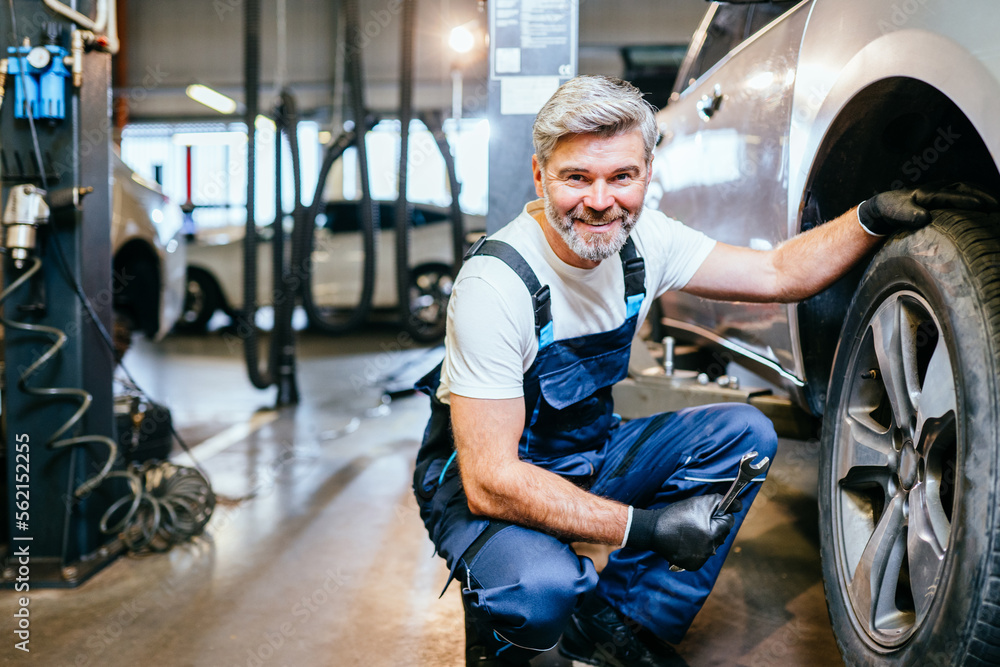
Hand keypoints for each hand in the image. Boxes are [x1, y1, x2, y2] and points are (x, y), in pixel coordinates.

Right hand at [625, 494, 735, 570]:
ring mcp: (701, 560)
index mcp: (712, 534)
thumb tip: (739, 506)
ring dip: (706, 538)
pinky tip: (687, 542)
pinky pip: (703, 555)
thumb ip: (722, 502)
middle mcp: (709, 550)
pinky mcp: (692, 566)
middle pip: (722, 535)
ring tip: (690, 531)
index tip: (705, 513)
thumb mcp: (700, 502)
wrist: (654, 530)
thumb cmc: (677, 514)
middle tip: (696, 521)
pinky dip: (698, 548)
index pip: (728, 522)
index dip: (718, 515)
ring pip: (713, 545)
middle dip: (714, 527)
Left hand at [858, 182, 998, 235]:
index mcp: (927, 192)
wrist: (885, 204)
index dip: (966, 200)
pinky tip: (988, 205)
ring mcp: (942, 189)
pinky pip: (964, 192)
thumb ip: (908, 215)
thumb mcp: (895, 212)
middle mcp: (937, 187)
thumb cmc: (891, 209)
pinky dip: (977, 195)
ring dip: (983, 194)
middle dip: (983, 195)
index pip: (950, 196)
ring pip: (967, 188)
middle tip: (997, 207)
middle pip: (964, 188)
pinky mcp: (944, 194)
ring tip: (997, 205)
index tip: (982, 206)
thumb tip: (925, 218)